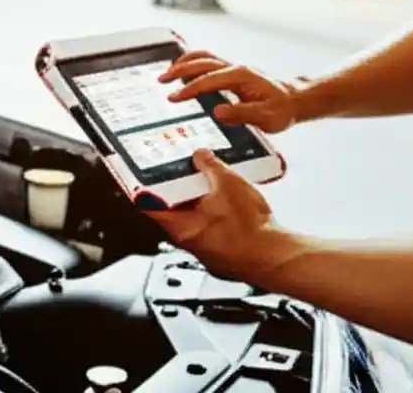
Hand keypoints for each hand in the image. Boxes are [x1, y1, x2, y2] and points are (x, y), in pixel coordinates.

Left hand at [149, 150, 302, 284]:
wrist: (274, 257)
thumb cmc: (249, 230)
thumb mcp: (227, 184)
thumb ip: (210, 166)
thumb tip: (201, 157)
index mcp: (178, 225)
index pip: (148, 203)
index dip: (142, 186)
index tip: (138, 174)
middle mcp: (188, 240)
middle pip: (172, 209)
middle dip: (178, 189)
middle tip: (183, 170)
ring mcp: (205, 248)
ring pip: (193, 219)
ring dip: (199, 201)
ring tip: (211, 183)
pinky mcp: (222, 251)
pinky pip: (212, 228)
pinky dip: (215, 213)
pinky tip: (230, 202)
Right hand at [158, 51, 307, 133]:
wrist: (293, 100)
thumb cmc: (281, 109)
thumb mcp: (266, 117)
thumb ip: (241, 114)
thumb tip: (217, 112)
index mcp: (241, 77)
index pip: (208, 81)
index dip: (190, 89)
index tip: (174, 97)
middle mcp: (235, 68)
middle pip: (201, 62)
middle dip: (179, 70)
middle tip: (162, 80)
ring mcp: (233, 67)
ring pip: (203, 57)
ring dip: (183, 62)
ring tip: (167, 72)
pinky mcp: (231, 71)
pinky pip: (208, 61)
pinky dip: (192, 63)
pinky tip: (183, 71)